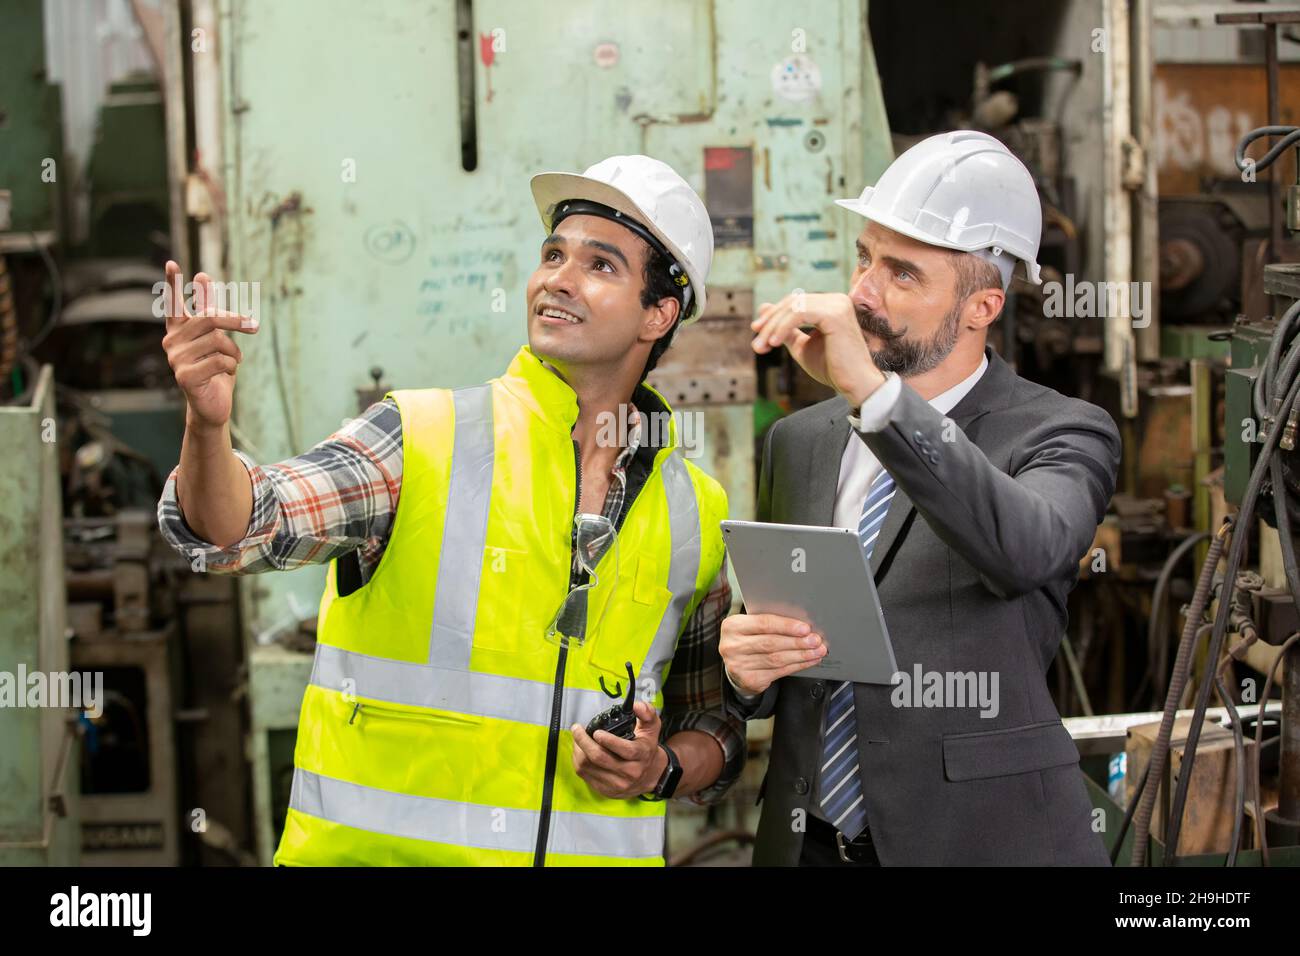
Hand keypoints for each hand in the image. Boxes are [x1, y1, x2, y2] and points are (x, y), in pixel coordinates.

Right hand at [161, 260, 259, 429]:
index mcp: (178, 330)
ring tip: (235, 361)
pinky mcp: (185, 376)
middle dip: (235, 321)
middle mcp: (171, 342)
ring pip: (218, 340)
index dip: (173, 284)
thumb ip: (209, 308)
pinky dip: (232, 365)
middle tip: (254, 325)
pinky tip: (228, 373)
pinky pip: (220, 360)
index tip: (171, 263)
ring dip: (235, 351)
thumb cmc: (215, 368)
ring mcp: (175, 359)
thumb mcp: (216, 336)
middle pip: (209, 319)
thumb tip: (202, 275)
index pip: (173, 304)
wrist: (213, 404)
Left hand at [571, 701, 667, 798]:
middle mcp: (630, 772)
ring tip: (577, 738)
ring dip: (578, 750)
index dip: (608, 740)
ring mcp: (617, 783)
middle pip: (599, 757)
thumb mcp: (652, 728)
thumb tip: (637, 706)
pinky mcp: (606, 790)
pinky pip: (585, 775)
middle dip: (583, 741)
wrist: (650, 775)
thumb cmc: (647, 749)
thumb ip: (647, 712)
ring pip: (588, 767)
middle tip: (577, 729)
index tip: (597, 732)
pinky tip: (579, 751)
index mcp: (642, 755)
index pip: (625, 749)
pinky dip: (578, 761)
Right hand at [720, 613, 825, 696]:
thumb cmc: (748, 639)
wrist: (735, 664)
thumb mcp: (751, 626)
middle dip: (797, 642)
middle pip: (771, 643)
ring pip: (777, 659)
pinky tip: (808, 661)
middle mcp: (732, 646)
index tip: (805, 628)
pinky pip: (779, 672)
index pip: (763, 624)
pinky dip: (797, 666)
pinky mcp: (749, 680)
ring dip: (801, 655)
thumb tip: (802, 625)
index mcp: (732, 626)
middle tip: (815, 640)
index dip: (786, 626)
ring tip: (817, 651)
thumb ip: (770, 623)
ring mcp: (739, 665)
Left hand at [750, 291, 884, 406]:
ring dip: (773, 326)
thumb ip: (784, 328)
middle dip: (769, 322)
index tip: (756, 334)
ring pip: (793, 307)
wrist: (854, 385)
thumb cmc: (832, 368)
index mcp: (831, 305)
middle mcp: (836, 300)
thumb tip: (763, 306)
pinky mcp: (835, 314)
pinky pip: (799, 314)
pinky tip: (774, 343)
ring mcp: (837, 305)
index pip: (795, 303)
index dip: (773, 316)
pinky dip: (782, 327)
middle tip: (756, 344)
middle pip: (792, 302)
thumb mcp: (801, 346)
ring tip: (762, 346)